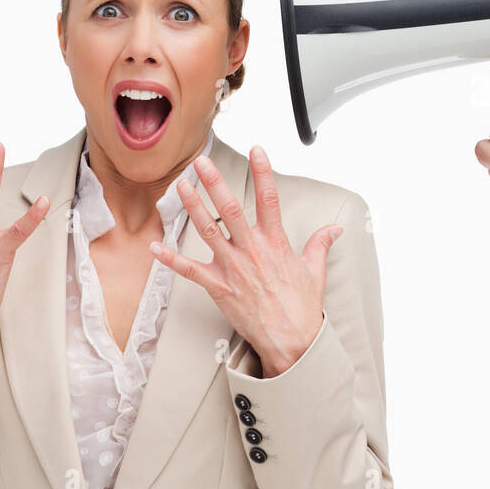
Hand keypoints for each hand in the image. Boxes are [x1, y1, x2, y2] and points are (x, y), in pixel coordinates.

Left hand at [147, 145, 342, 378]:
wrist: (291, 338)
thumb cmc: (302, 306)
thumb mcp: (315, 270)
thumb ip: (320, 244)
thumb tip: (334, 229)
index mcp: (275, 243)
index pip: (269, 199)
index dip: (263, 172)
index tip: (257, 150)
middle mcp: (252, 250)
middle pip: (231, 208)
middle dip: (214, 182)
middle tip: (202, 162)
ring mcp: (233, 268)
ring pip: (208, 230)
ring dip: (192, 207)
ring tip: (181, 186)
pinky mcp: (219, 287)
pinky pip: (190, 270)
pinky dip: (171, 259)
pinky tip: (155, 246)